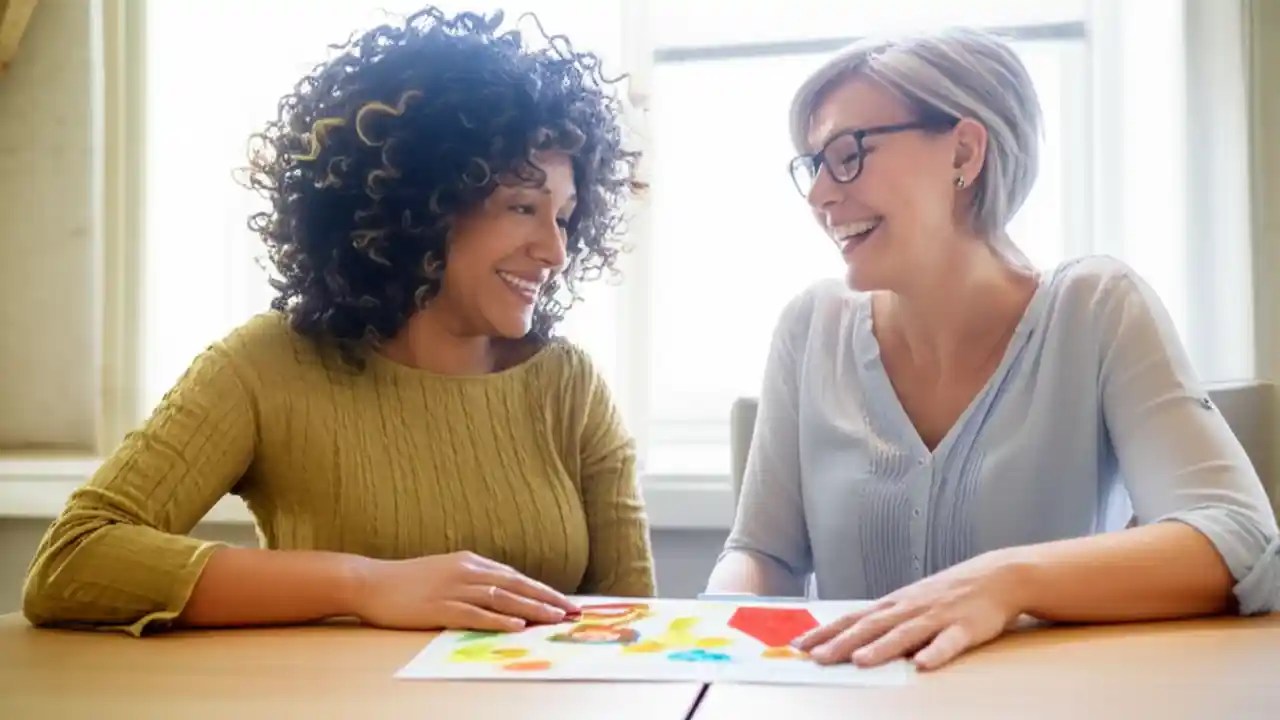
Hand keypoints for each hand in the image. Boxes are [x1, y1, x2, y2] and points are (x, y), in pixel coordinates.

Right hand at [349, 551, 579, 631]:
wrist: (370, 582)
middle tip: (572, 611)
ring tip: (554, 619)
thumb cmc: (406, 581)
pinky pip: (475, 614)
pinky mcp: (439, 607)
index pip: (514, 576)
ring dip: (531, 609)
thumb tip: (500, 592)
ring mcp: (453, 588)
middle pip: (516, 585)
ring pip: (502, 598)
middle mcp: (466, 571)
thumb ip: (472, 578)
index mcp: (469, 561)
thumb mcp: (445, 571)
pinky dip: (498, 620)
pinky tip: (516, 626)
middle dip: (547, 598)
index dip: (541, 589)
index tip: (563, 601)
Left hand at [793, 551, 1026, 669]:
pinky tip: (923, 665)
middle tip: (817, 658)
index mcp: (894, 605)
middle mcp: (909, 609)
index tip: (798, 645)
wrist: (995, 576)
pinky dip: (936, 652)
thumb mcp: (910, 603)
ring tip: (861, 661)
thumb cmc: (946, 594)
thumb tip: (849, 638)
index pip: (852, 619)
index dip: (825, 632)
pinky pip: (949, 642)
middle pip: (871, 627)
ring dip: (882, 647)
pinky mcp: (965, 627)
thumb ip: (884, 621)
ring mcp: (937, 617)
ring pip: (905, 634)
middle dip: (842, 643)